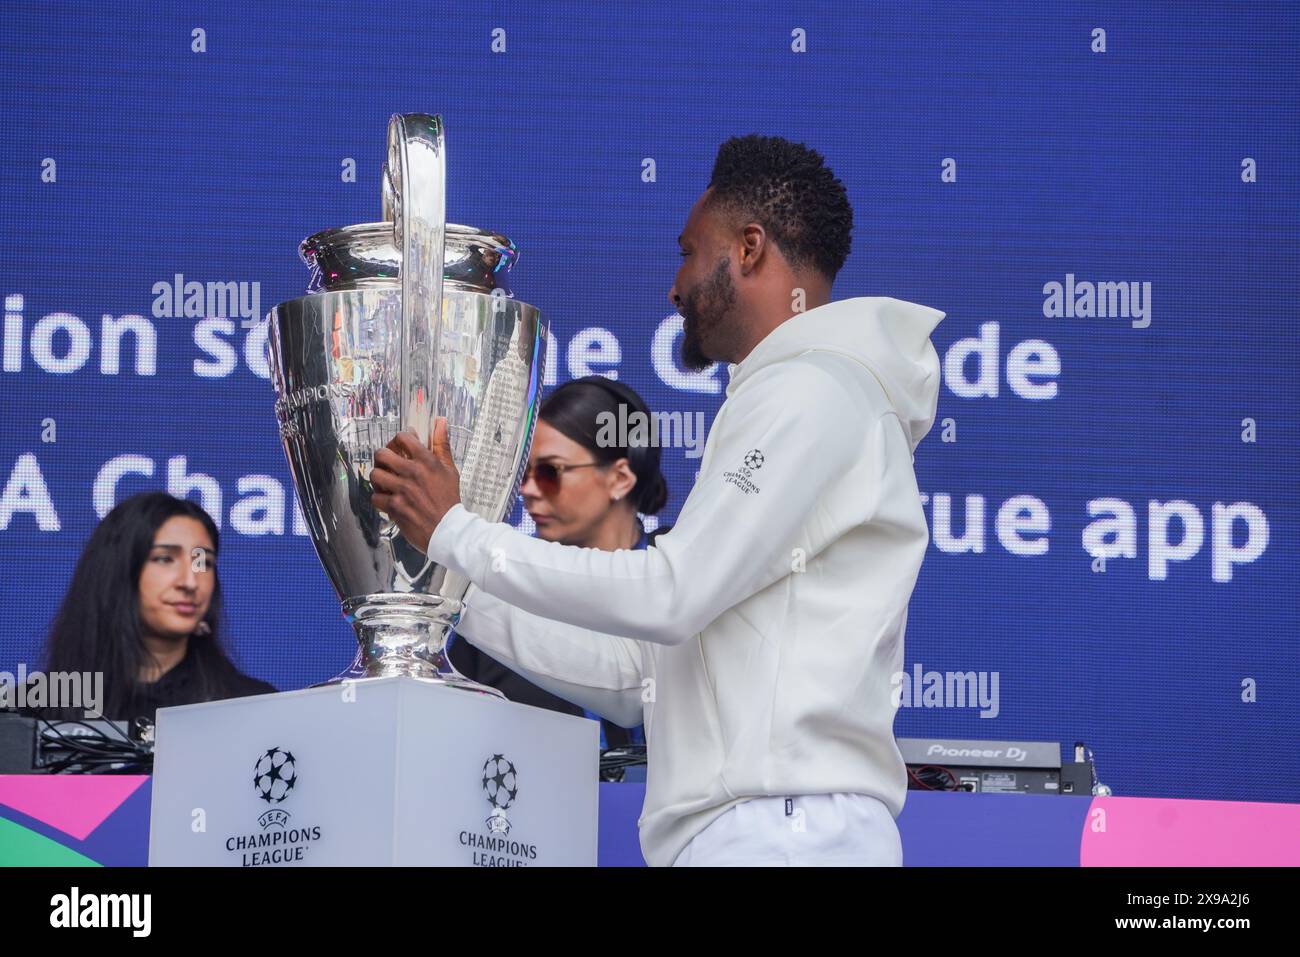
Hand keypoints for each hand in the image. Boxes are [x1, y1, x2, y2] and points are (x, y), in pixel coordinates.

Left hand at [370, 416, 460, 552]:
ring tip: (386, 481)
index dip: (398, 440)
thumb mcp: (450, 469)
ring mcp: (401, 490)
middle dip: (383, 457)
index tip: (400, 446)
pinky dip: (379, 498)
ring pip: (375, 474)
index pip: (402, 438)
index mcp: (426, 461)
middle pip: (382, 453)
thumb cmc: (449, 499)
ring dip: (379, 478)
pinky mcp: (394, 507)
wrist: (448, 529)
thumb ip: (441, 444)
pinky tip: (388, 499)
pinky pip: (375, 497)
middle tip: (388, 463)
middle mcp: (412, 473)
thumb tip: (440, 421)